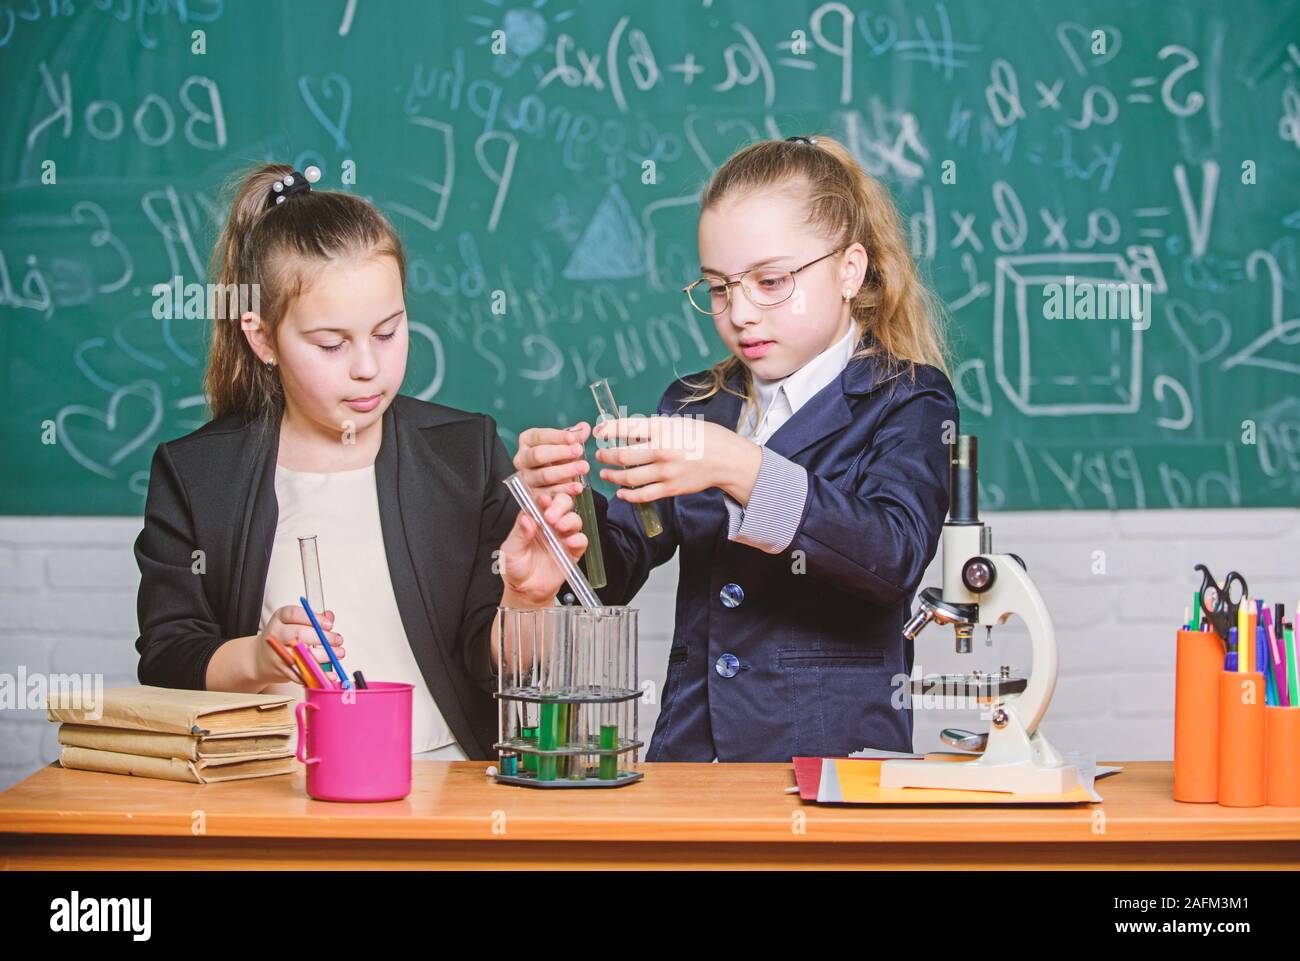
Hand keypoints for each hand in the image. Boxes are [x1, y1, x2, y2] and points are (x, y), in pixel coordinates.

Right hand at [256, 605, 344, 684]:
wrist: (260, 659)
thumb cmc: (281, 638)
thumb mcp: (292, 622)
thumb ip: (312, 619)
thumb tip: (329, 616)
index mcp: (279, 619)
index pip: (294, 614)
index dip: (314, 618)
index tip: (329, 624)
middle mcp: (276, 635)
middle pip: (299, 634)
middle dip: (323, 638)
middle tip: (337, 640)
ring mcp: (278, 654)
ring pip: (302, 655)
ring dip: (325, 656)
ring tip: (338, 653)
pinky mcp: (282, 671)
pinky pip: (302, 673)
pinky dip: (318, 675)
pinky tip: (330, 674)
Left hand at [498, 490, 586, 604]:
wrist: (526, 592)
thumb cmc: (515, 569)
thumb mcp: (510, 551)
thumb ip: (519, 534)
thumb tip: (526, 518)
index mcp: (533, 519)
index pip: (542, 501)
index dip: (545, 498)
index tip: (543, 501)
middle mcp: (549, 525)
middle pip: (562, 504)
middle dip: (560, 505)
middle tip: (552, 516)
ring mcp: (562, 537)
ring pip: (574, 518)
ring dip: (569, 520)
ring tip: (559, 528)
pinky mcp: (572, 551)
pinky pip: (582, 540)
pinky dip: (578, 538)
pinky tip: (569, 542)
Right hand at [513, 423, 591, 497]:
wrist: (552, 481)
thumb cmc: (557, 457)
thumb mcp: (564, 445)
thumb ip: (574, 437)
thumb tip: (584, 427)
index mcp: (527, 441)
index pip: (539, 436)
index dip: (556, 437)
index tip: (572, 438)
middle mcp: (522, 459)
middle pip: (538, 455)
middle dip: (560, 453)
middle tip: (579, 451)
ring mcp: (526, 478)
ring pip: (544, 475)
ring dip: (565, 471)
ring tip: (583, 467)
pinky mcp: (533, 495)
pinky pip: (548, 493)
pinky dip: (564, 490)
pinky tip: (577, 486)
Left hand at [593, 416, 763, 505]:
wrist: (727, 459)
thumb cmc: (702, 437)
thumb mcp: (677, 423)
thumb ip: (652, 429)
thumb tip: (626, 434)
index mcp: (662, 429)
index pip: (626, 428)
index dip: (607, 430)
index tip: (597, 433)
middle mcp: (662, 450)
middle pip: (622, 455)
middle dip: (605, 455)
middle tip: (598, 455)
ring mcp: (666, 472)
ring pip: (629, 477)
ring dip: (612, 476)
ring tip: (604, 474)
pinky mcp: (671, 489)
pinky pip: (643, 495)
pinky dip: (628, 495)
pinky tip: (621, 492)